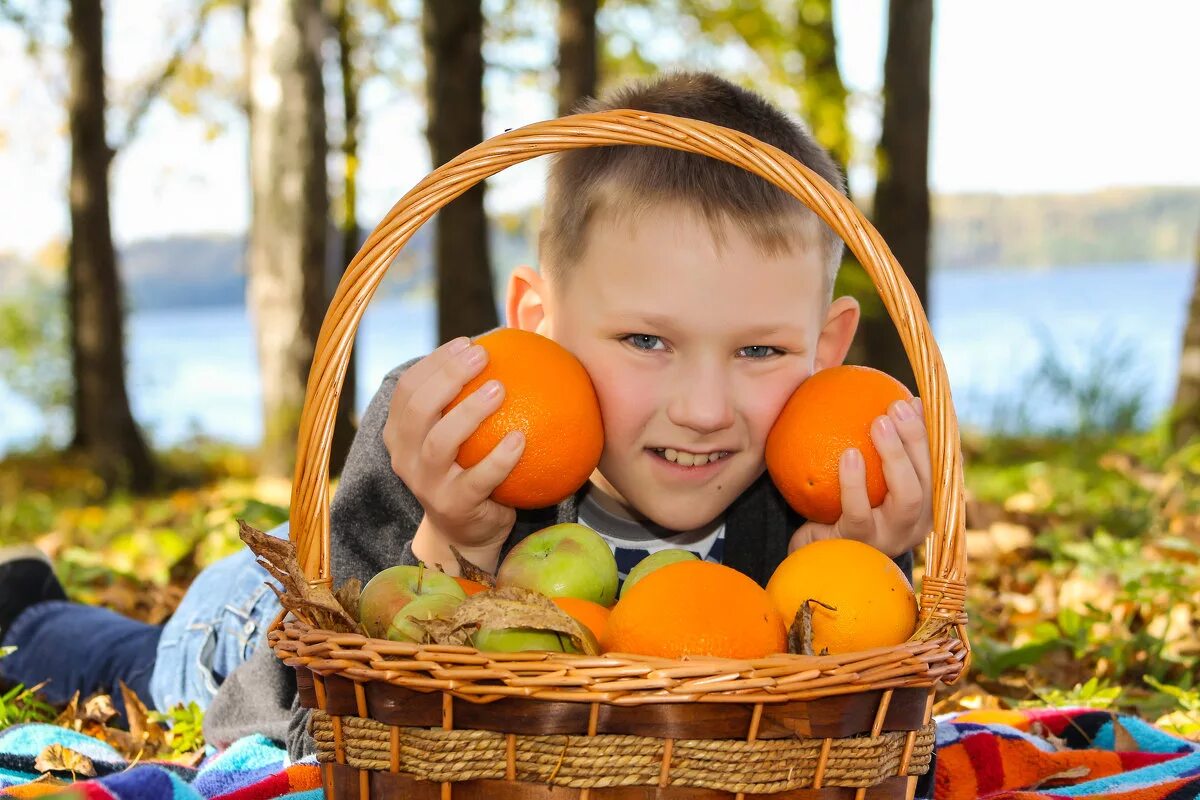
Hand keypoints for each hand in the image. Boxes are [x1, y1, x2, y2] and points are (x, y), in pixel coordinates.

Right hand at [383, 336, 524, 569]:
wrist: (466, 533)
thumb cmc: (467, 470)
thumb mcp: (457, 436)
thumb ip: (465, 401)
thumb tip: (506, 350)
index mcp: (400, 434)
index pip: (408, 389)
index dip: (434, 362)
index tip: (468, 343)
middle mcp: (405, 457)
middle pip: (418, 410)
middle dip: (448, 376)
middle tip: (483, 355)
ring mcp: (427, 484)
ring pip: (440, 442)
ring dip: (470, 412)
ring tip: (499, 389)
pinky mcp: (453, 506)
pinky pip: (478, 479)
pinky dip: (500, 458)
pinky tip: (521, 438)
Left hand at [788, 397, 931, 557]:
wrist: (814, 556)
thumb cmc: (841, 508)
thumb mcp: (864, 479)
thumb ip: (873, 448)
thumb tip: (879, 400)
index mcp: (924, 504)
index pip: (939, 465)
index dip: (933, 433)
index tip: (917, 401)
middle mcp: (917, 524)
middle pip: (931, 478)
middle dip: (918, 439)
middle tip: (896, 406)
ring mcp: (892, 538)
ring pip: (909, 497)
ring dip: (896, 456)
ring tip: (879, 423)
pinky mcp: (860, 545)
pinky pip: (859, 512)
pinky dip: (854, 482)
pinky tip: (849, 456)